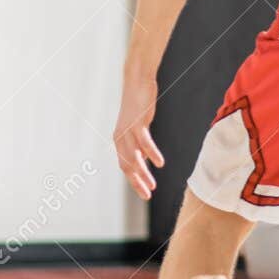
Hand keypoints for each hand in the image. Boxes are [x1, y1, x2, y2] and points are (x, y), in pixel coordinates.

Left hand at [114, 79, 163, 199]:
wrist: (136, 83)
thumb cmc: (138, 106)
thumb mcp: (138, 127)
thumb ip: (138, 143)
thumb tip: (143, 159)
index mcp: (119, 141)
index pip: (125, 167)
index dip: (134, 181)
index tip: (145, 193)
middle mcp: (120, 138)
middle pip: (127, 166)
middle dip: (137, 183)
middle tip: (147, 195)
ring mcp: (127, 131)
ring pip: (133, 158)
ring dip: (143, 173)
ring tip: (152, 185)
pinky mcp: (136, 123)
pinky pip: (144, 142)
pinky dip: (151, 154)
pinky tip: (159, 164)